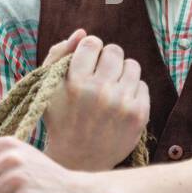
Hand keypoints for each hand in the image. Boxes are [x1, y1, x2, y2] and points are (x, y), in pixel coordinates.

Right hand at [41, 30, 149, 171]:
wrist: (79, 160)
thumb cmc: (61, 119)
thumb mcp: (49, 87)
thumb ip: (59, 54)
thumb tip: (83, 32)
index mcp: (75, 82)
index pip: (92, 43)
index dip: (89, 50)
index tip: (86, 63)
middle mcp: (99, 91)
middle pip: (114, 50)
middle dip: (106, 60)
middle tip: (99, 76)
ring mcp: (121, 103)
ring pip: (132, 65)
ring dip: (121, 73)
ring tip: (111, 88)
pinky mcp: (138, 115)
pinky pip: (142, 85)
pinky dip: (131, 91)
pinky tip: (119, 103)